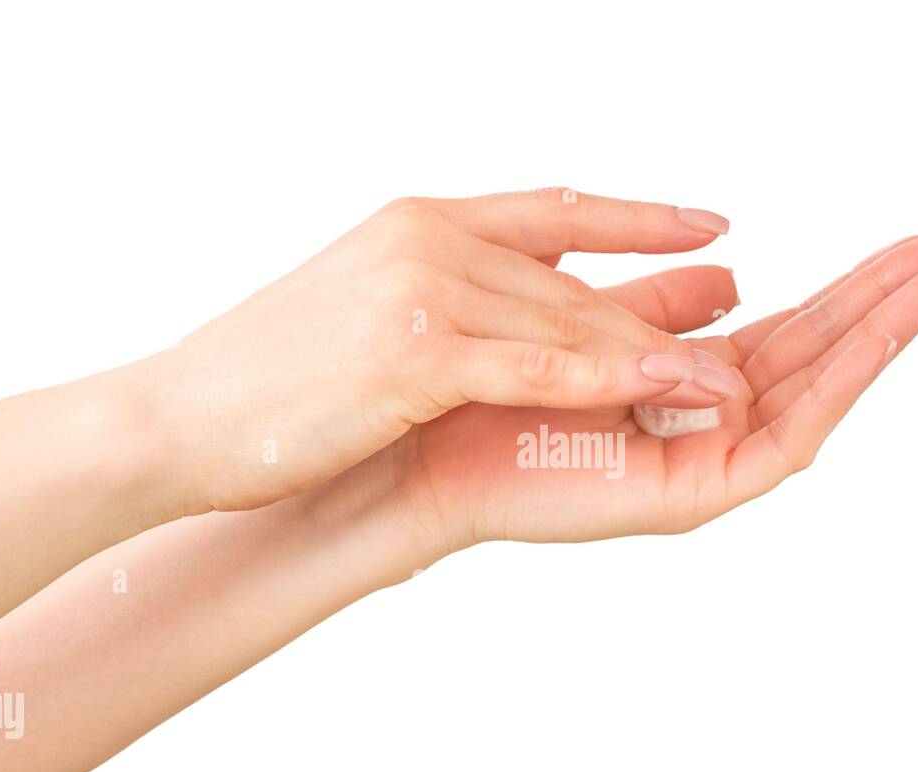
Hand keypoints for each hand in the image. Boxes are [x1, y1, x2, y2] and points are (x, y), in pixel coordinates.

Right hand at [156, 188, 737, 512]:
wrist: (177, 417)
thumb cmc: (270, 378)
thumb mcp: (369, 314)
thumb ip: (452, 302)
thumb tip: (518, 313)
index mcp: (418, 221)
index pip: (553, 209)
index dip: (640, 217)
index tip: (710, 224)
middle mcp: (426, 238)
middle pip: (572, 278)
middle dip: (658, 308)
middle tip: (740, 326)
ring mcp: (419, 289)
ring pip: (563, 323)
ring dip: (650, 353)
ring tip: (727, 376)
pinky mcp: (414, 353)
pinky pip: (533, 368)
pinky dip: (605, 380)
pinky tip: (667, 386)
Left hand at [340, 231, 917, 549]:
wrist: (433, 445)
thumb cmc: (498, 389)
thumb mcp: (602, 326)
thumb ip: (666, 307)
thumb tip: (729, 270)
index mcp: (688, 383)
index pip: (792, 327)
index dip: (853, 283)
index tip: (911, 239)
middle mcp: (709, 422)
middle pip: (820, 353)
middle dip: (889, 298)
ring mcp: (707, 459)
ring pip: (819, 392)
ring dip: (883, 331)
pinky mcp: (696, 490)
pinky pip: (785, 436)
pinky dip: (835, 383)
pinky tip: (878, 332)